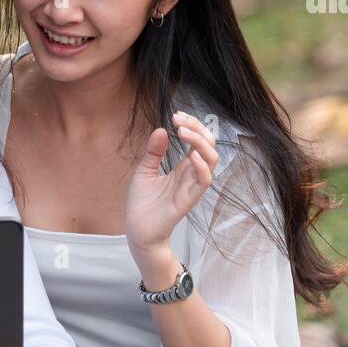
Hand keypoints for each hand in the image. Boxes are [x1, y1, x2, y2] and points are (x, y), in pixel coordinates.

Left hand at [124, 110, 218, 254]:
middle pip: (209, 146)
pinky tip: (189, 155)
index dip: (192, 125)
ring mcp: (192, 186)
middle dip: (198, 128)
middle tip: (179, 120)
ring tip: (183, 132)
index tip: (176, 116)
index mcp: (183, 167)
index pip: (198, 141)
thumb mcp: (145, 170)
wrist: (137, 230)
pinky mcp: (188, 199)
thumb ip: (154, 152)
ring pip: (211, 160)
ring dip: (200, 142)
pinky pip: (204, 180)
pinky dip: (201, 166)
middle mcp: (191, 174)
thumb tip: (161, 129)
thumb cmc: (142, 203)